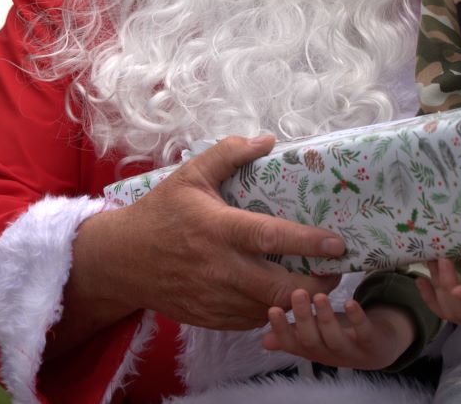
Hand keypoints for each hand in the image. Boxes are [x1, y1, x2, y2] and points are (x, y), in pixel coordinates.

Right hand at [70, 136, 345, 331]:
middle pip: (280, 287)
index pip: (271, 238)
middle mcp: (220, 269)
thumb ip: (228, 154)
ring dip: (296, 298)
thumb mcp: (190, 175)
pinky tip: (279, 293)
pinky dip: (271, 309)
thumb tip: (267, 140)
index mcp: (218, 229)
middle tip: (336, 270)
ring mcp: (216, 299)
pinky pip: (252, 320)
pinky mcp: (211, 318)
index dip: (307, 242)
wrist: (122, 261)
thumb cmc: (160, 213)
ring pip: (270, 308)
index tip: (338, 243)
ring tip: (315, 282)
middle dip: (316, 283)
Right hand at [262, 291, 413, 370]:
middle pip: (311, 341)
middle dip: (303, 318)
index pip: (291, 343)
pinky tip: (349, 302)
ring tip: (319, 296)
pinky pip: (364, 332)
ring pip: (335, 338)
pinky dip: (357, 318)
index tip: (272, 309)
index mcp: (312, 350)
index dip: (281, 329)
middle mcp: (328, 353)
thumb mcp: (315, 335)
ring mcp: (351, 350)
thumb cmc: (340, 335)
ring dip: (326, 317)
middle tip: (297, 294)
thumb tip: (263, 339)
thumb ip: (292, 335)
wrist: (380, 347)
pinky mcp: (372, 342)